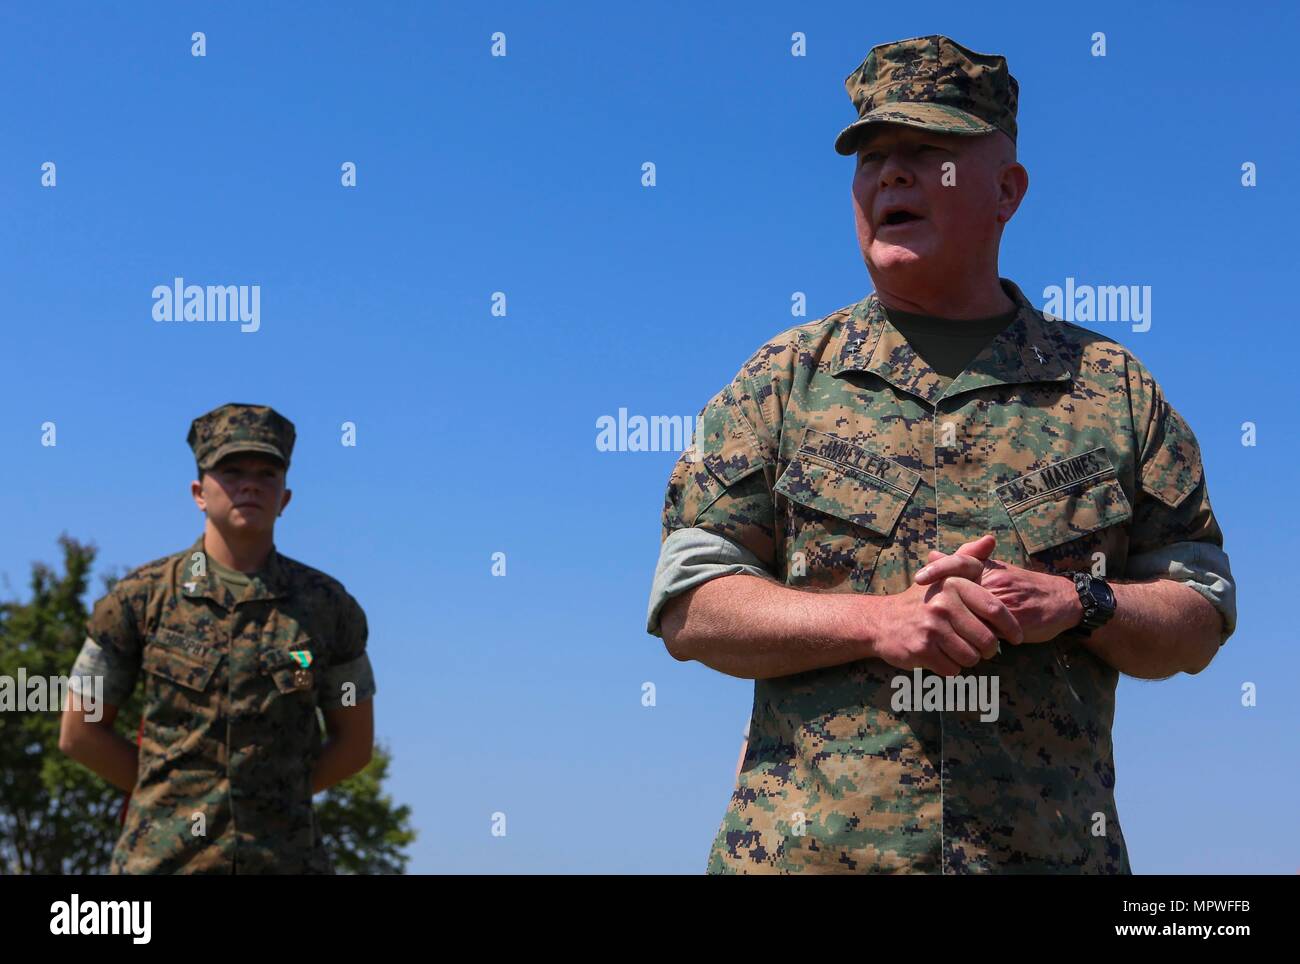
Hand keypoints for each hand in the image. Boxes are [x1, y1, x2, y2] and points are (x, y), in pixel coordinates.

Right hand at [872, 566, 1022, 676]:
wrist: (880, 620)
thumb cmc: (921, 600)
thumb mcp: (943, 574)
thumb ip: (968, 557)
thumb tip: (991, 539)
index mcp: (953, 585)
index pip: (995, 610)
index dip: (1011, 627)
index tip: (1017, 638)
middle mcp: (943, 604)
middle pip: (986, 640)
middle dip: (988, 649)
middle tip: (982, 648)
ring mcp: (931, 628)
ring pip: (971, 658)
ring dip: (968, 659)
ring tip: (958, 649)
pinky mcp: (922, 649)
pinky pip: (953, 669)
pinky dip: (950, 668)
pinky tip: (940, 656)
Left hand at [913, 534, 1082, 643]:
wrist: (1061, 601)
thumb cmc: (1022, 586)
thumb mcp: (996, 570)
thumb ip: (965, 563)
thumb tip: (933, 554)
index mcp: (990, 568)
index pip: (961, 561)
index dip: (939, 568)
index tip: (919, 578)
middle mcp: (996, 581)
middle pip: (961, 590)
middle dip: (940, 603)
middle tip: (922, 616)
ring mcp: (1006, 601)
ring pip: (974, 614)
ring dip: (957, 627)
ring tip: (939, 636)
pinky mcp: (1016, 621)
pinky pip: (990, 632)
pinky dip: (976, 640)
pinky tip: (962, 647)